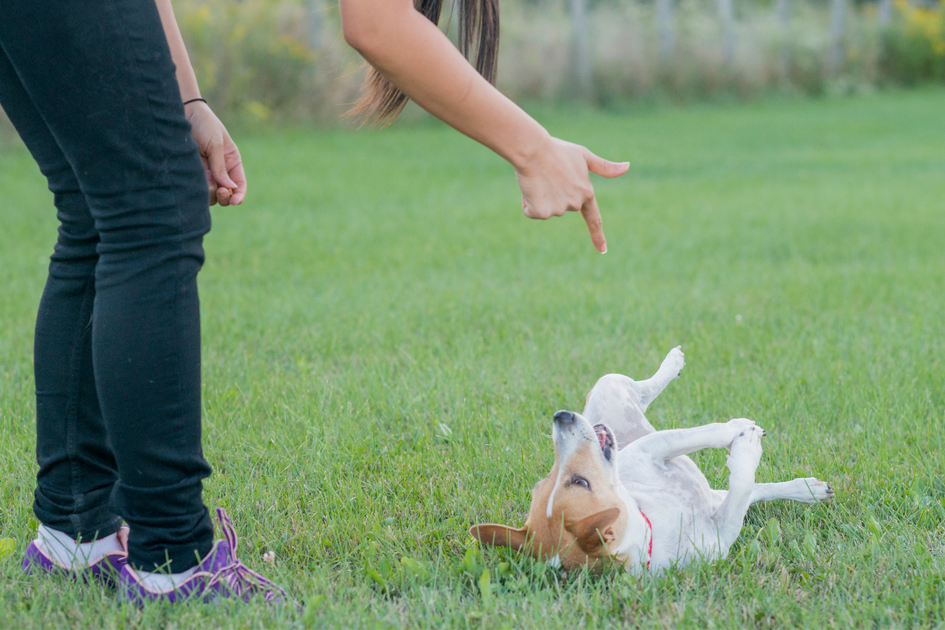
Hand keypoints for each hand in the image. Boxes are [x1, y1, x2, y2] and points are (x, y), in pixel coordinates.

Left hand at [185, 101, 246, 205]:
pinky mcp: (192, 174)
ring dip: (210, 191)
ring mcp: (205, 174)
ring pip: (211, 195)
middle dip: (225, 196)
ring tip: (204, 176)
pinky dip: (197, 188)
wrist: (182, 114)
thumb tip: (230, 188)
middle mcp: (221, 171)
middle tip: (220, 190)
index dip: (239, 196)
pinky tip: (195, 175)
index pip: (240, 185)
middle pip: (226, 195)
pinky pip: (196, 188)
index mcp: (232, 162)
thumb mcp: (216, 144)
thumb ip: (221, 167)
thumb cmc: (204, 124)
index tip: (234, 201)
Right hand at [514, 136, 628, 252]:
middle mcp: (575, 203)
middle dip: (552, 195)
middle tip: (548, 176)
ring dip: (538, 196)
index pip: (594, 218)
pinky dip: (528, 202)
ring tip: (539, 178)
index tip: (603, 249)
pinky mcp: (543, 212)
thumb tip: (628, 167)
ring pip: (545, 209)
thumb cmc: (557, 150)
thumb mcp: (583, 156)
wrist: (534, 150)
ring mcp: (560, 209)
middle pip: (561, 207)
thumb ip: (604, 167)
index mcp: (587, 192)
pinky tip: (530, 186)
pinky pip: (531, 211)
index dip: (597, 234)